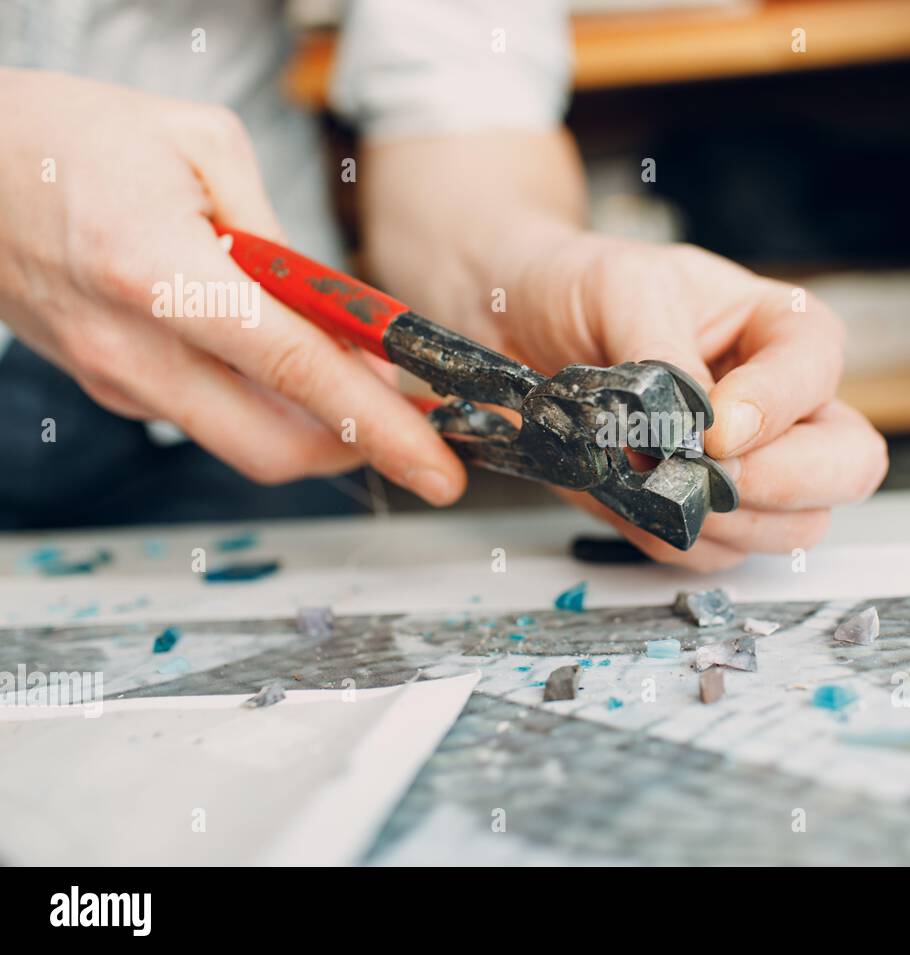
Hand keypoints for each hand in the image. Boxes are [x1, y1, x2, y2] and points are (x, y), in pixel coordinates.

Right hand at [0, 70, 465, 505]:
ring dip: (320, 433)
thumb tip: (343, 318)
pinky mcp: (110, 387)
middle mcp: (131, 345)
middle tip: (422, 435)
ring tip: (369, 393)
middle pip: (275, 447)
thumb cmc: (75, 137)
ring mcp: (114, 377)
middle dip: (364, 453)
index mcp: (159, 272)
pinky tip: (294, 374)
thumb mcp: (201, 146)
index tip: (439, 466)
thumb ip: (281, 241)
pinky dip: (268, 411)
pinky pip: (208, 420)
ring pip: (244, 445)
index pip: (298, 372)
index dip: (383, 428)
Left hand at [497, 228, 888, 570]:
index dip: (775, 410)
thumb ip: (665, 356)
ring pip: (793, 527)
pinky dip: (672, 539)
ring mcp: (752, 467)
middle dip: (781, 483)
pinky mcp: (705, 514)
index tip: (714, 429)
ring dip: (723, 520)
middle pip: (848, 466)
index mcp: (782, 331)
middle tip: (706, 474)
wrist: (519, 326)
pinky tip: (628, 498)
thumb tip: (694, 425)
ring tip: (648, 478)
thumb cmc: (583, 289)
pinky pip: (718, 555)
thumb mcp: (624, 289)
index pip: (818, 374)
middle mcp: (785, 405)